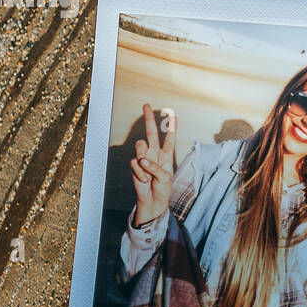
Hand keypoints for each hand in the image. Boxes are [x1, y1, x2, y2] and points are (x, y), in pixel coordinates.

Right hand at [130, 103, 175, 224]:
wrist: (152, 200)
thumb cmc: (162, 189)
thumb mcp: (165, 178)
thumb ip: (155, 167)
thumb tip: (142, 160)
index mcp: (166, 155)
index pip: (169, 138)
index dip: (171, 127)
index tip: (172, 115)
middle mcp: (155, 153)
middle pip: (151, 133)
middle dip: (148, 118)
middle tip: (145, 105)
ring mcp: (144, 158)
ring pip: (140, 146)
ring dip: (144, 159)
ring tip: (148, 172)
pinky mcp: (135, 165)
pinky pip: (134, 162)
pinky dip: (139, 172)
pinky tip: (144, 180)